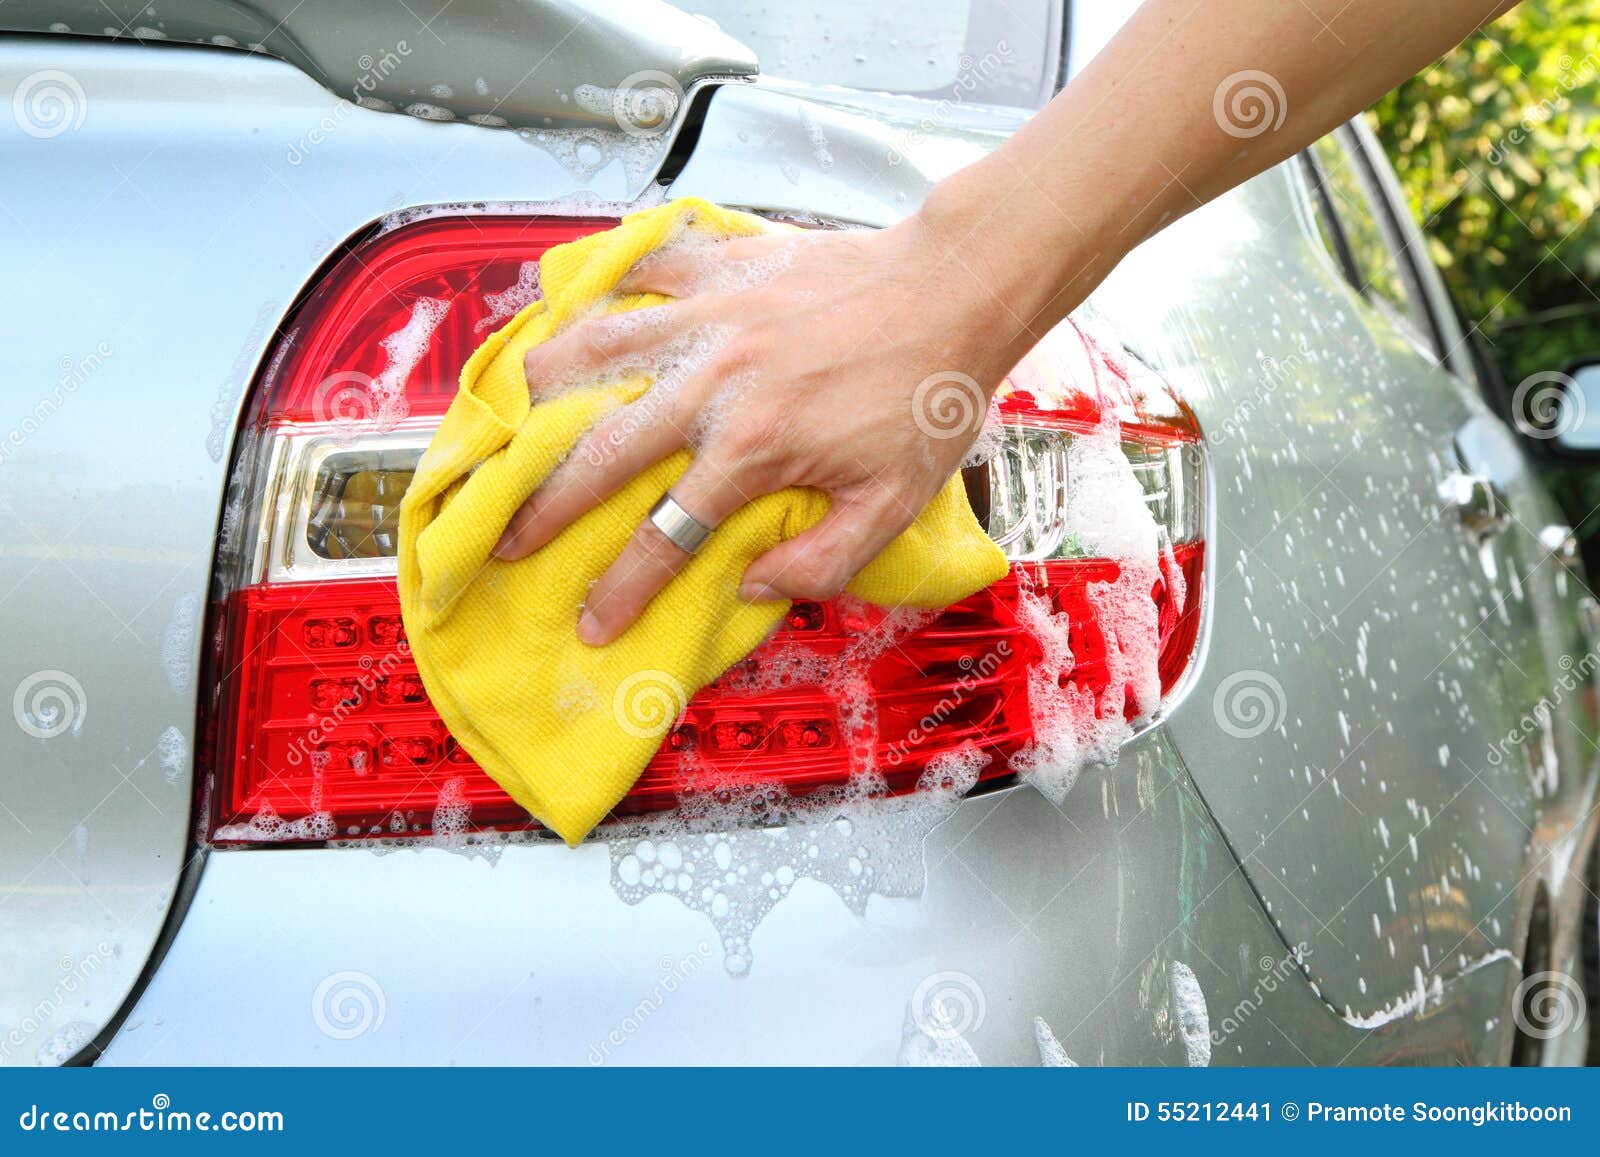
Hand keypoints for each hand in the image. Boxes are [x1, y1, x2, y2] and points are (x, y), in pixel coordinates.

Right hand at [491, 213, 1035, 645]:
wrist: (956, 288)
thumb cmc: (929, 396)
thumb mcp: (895, 505)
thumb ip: (821, 560)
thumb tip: (749, 587)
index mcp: (752, 449)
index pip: (665, 535)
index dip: (621, 589)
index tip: (590, 625)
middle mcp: (714, 382)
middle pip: (600, 451)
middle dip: (542, 505)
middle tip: (503, 538)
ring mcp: (711, 315)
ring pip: (597, 350)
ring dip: (540, 390)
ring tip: (499, 419)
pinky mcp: (723, 263)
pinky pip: (640, 269)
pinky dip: (598, 285)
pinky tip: (565, 300)